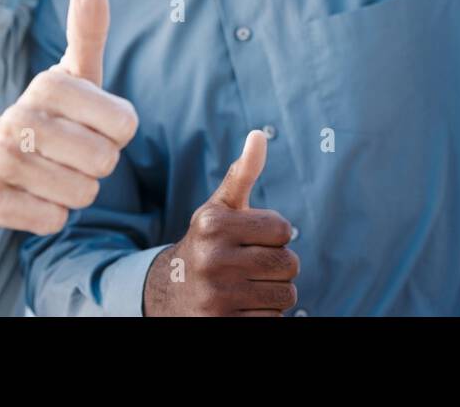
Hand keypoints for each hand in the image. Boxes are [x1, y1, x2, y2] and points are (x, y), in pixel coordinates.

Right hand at [0, 0, 137, 233]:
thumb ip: (89, 29)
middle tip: (73, 151)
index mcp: (49, 84)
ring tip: (54, 170)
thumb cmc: (51, 112)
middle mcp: (18, 118)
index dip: (117, 131)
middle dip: (98, 163)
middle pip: (104, 161)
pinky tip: (35, 193)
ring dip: (76, 189)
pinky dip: (52, 214)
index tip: (93, 123)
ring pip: (81, 193)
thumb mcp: (74, 70)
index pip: (125, 124)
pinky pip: (52, 219)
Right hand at [144, 130, 298, 315]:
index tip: (253, 238)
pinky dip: (265, 315)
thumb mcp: (219, 208)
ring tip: (249, 285)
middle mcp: (211, 259)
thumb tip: (259, 134)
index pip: (283, 229)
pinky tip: (243, 306)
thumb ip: (242, 173)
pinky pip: (273, 321)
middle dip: (279, 265)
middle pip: (289, 264)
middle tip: (254, 265)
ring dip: (275, 292)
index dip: (276, 234)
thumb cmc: (207, 243)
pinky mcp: (222, 324)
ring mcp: (216, 296)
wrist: (170, 292)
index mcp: (213, 224)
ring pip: (286, 295)